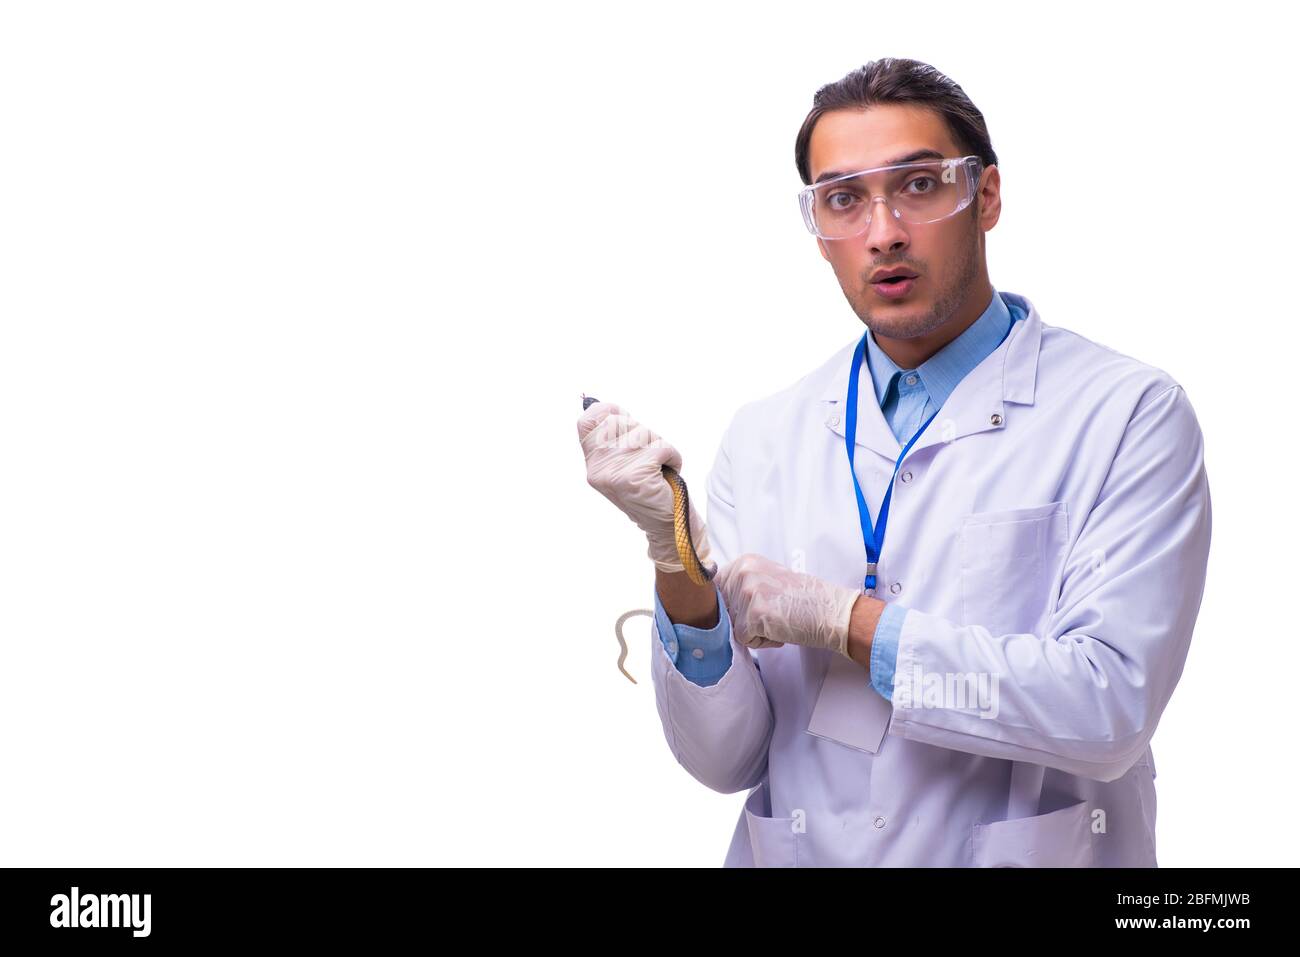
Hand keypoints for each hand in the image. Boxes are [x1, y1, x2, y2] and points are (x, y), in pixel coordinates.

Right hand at [577, 400, 710, 572]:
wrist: (666, 525)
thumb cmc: (651, 489)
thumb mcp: (624, 465)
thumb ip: (614, 441)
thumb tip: (612, 408)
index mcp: (593, 464)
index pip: (587, 422)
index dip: (607, 411)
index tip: (624, 417)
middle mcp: (598, 468)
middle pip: (622, 422)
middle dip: (643, 433)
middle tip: (650, 456)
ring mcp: (614, 473)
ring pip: (644, 434)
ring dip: (661, 447)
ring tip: (659, 467)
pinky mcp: (635, 477)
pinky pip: (662, 448)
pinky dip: (673, 457)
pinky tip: (668, 473)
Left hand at [715, 553, 859, 658]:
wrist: (829, 611)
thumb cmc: (802, 600)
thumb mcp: (768, 579)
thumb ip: (742, 584)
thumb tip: (715, 600)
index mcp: (745, 561)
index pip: (716, 589)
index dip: (732, 606)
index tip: (757, 606)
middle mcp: (743, 572)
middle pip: (723, 609)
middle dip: (744, 619)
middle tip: (772, 613)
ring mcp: (748, 592)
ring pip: (733, 625)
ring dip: (753, 630)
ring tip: (778, 619)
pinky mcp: (754, 615)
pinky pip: (745, 639)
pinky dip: (762, 641)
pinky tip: (780, 629)